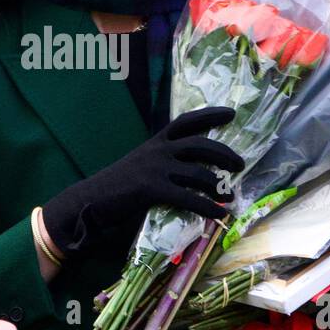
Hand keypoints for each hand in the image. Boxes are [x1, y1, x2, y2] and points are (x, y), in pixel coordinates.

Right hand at [42, 106, 242, 261]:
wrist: (89, 201)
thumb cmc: (116, 188)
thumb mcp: (141, 166)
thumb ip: (163, 164)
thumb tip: (194, 174)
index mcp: (155, 142)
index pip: (186, 121)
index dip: (210, 115)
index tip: (231, 114)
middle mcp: (157, 150)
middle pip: (201, 145)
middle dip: (225, 154)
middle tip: (240, 165)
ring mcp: (155, 168)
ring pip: (199, 174)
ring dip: (219, 187)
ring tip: (230, 197)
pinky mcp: (152, 189)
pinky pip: (188, 198)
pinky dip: (207, 207)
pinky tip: (219, 215)